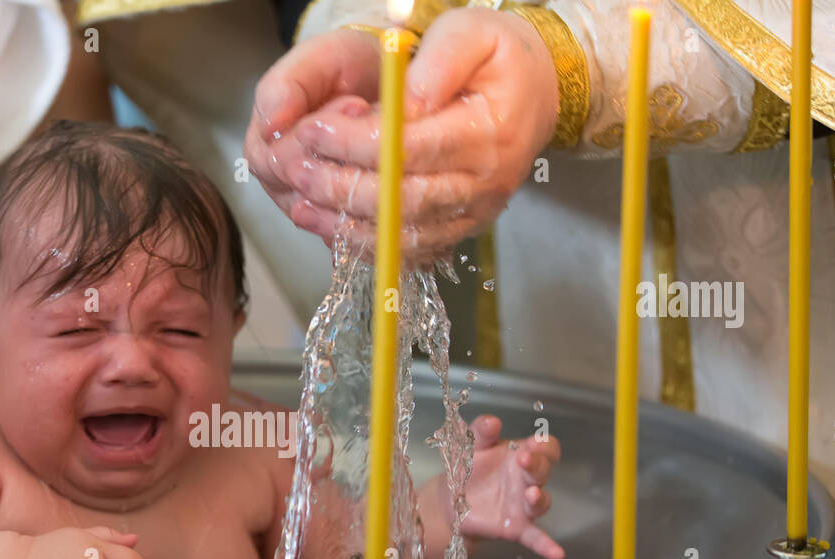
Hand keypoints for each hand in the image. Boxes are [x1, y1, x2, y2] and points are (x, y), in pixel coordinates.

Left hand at [249, 9, 558, 263]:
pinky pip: (408, 250)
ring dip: (345, 224)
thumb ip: (439, 61)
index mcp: (487, 133)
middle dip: (341, 187)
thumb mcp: (474, 33)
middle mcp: (482, 183)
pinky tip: (329, 226)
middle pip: (402, 200)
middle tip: (298, 168)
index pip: (411, 149)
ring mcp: (471, 213)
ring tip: (301, 202)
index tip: (315, 130)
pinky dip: (365, 245)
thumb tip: (407, 102)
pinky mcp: (457, 230)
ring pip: (401, 235)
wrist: (536, 94)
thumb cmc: (499, 59)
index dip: (356, 145)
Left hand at [460, 415, 563, 558]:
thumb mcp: (471, 446)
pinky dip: (546, 546)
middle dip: (537, 465)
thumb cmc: (467, 469)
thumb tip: (493, 421)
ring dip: (539, 498)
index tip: (534, 444)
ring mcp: (523, 505)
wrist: (449, 501)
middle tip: (523, 460)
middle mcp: (527, 480)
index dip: (544, 446)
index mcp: (521, 456)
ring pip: (541, 502)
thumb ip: (480, 432)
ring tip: (531, 494)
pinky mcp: (516, 528)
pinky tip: (557, 554)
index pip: (546, 448)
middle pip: (544, 471)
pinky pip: (535, 538)